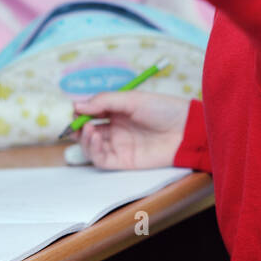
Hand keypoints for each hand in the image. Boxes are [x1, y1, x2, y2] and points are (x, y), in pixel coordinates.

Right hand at [69, 89, 192, 169]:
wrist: (185, 129)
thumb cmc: (162, 109)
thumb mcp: (131, 99)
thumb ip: (104, 102)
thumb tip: (76, 105)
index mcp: (117, 112)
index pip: (91, 113)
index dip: (81, 112)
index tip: (75, 108)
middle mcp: (116, 129)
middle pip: (87, 131)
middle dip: (78, 127)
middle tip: (76, 122)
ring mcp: (119, 145)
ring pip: (91, 146)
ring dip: (84, 139)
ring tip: (89, 129)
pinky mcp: (124, 161)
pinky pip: (101, 159)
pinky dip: (93, 150)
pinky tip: (94, 137)